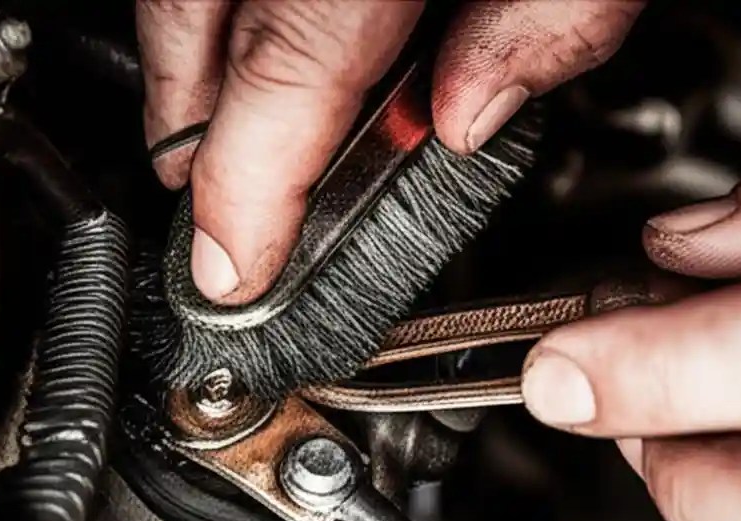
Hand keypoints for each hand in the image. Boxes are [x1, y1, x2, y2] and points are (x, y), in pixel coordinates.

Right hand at [135, 0, 645, 302]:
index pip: (281, 74)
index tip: (227, 274)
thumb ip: (549, 17)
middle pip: (192, 27)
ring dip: (204, 67)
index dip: (244, 190)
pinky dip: (229, 7)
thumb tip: (468, 116)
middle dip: (191, 137)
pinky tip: (271, 34)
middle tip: (216, 218)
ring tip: (239, 134)